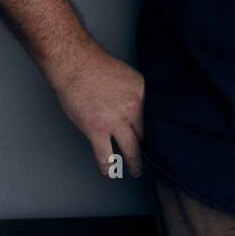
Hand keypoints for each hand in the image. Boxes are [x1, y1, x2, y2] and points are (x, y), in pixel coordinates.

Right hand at [45, 40, 145, 177]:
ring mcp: (115, 121)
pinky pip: (106, 157)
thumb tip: (142, 112)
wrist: (74, 63)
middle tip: (151, 158)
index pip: (156, 120)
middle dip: (149, 148)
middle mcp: (134, 108)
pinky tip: (109, 172)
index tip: (160, 142)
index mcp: (143, 94)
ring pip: (132, 151)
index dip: (157, 132)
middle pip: (147, 136)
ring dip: (135, 164)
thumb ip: (137, 95)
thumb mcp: (128, 76)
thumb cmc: (97, 66)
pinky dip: (108, 168)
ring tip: (136, 171)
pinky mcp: (97, 130)